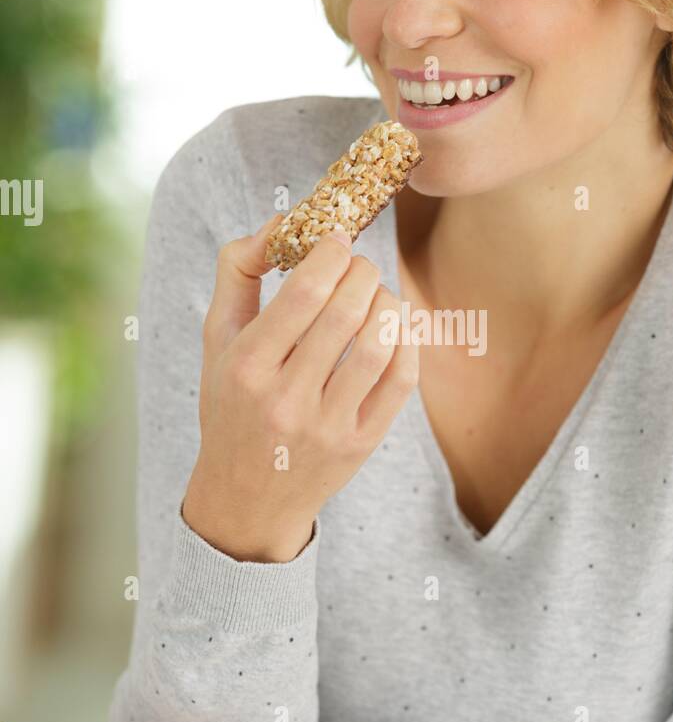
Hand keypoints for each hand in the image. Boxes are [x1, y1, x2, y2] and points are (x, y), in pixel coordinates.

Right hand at [182, 213, 418, 562]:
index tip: (338, 240)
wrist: (246, 498)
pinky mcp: (360, 444)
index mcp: (246, 367)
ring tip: (376, 293)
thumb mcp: (216, 341)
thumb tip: (278, 222)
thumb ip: (238, 273)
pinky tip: (395, 325)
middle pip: (345, 312)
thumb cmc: (231, 406)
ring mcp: (327, 426)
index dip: (330, 255)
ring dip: (387, 303)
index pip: (303, 294)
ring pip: (379, 345)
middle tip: (359, 265)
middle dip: (362, 272)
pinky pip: (401, 381)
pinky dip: (406, 341)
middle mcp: (285, 399)